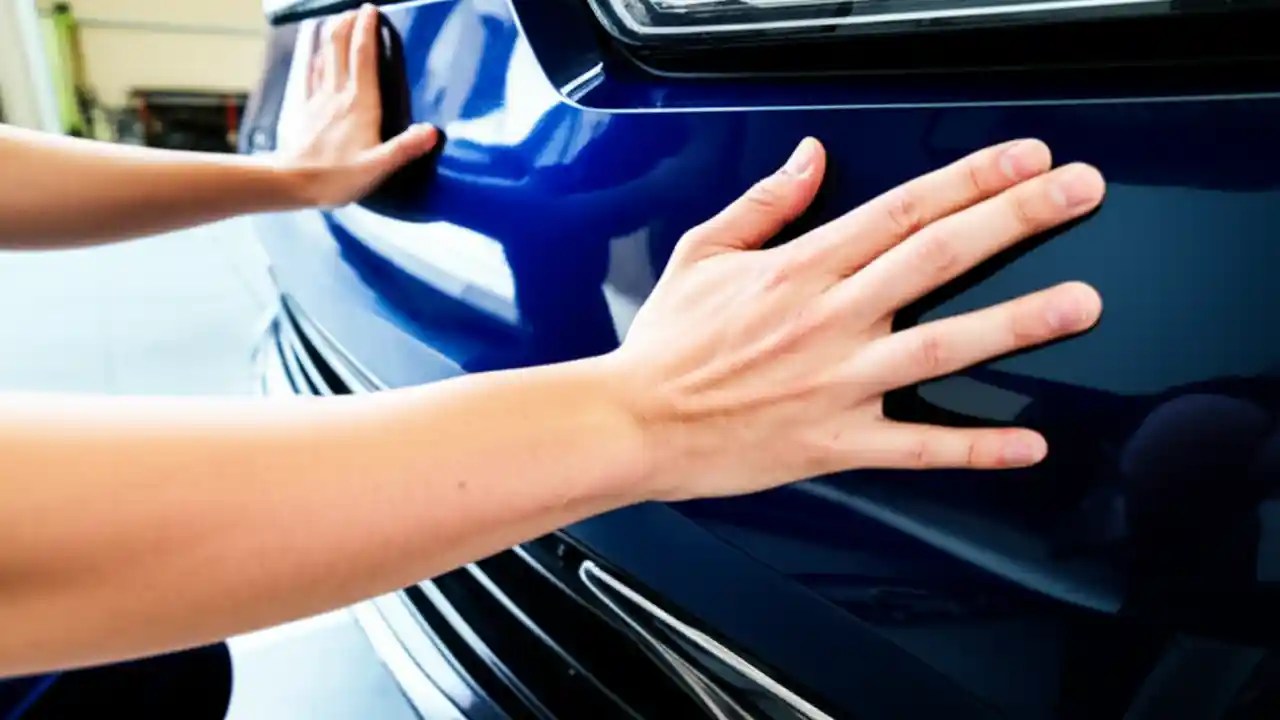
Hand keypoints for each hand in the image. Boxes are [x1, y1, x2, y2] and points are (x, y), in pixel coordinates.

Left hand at [276, 4, 437, 207]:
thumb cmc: (336, 178)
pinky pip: (310, 74)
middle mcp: (338, 95)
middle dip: (347, 23)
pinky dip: (314, 57)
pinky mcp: (304, 110)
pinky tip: (315, 53)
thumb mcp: (377, 167)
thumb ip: (405, 148)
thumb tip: (432, 131)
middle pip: (339, 47)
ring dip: (331, 35)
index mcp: (360, 104)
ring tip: (337, 21)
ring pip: (324, 56)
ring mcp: (318, 100)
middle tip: (355, 10)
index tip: (371, 9)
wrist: (291, 184)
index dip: (367, 29)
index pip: (363, 56)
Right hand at [610, 138, 1105, 500]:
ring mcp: (837, 384)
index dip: (969, 178)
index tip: (1023, 159)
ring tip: (1078, 303)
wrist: (634, 424)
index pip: (901, 209)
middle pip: (937, 257)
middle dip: (1016, 218)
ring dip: (1015, 322)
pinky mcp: (836, 443)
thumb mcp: (703, 253)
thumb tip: (810, 158)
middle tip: (1078, 192)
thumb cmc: (668, 346)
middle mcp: (828, 320)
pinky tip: (1027, 443)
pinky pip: (916, 448)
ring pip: (941, 347)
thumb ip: (765, 203)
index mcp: (798, 269)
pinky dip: (974, 448)